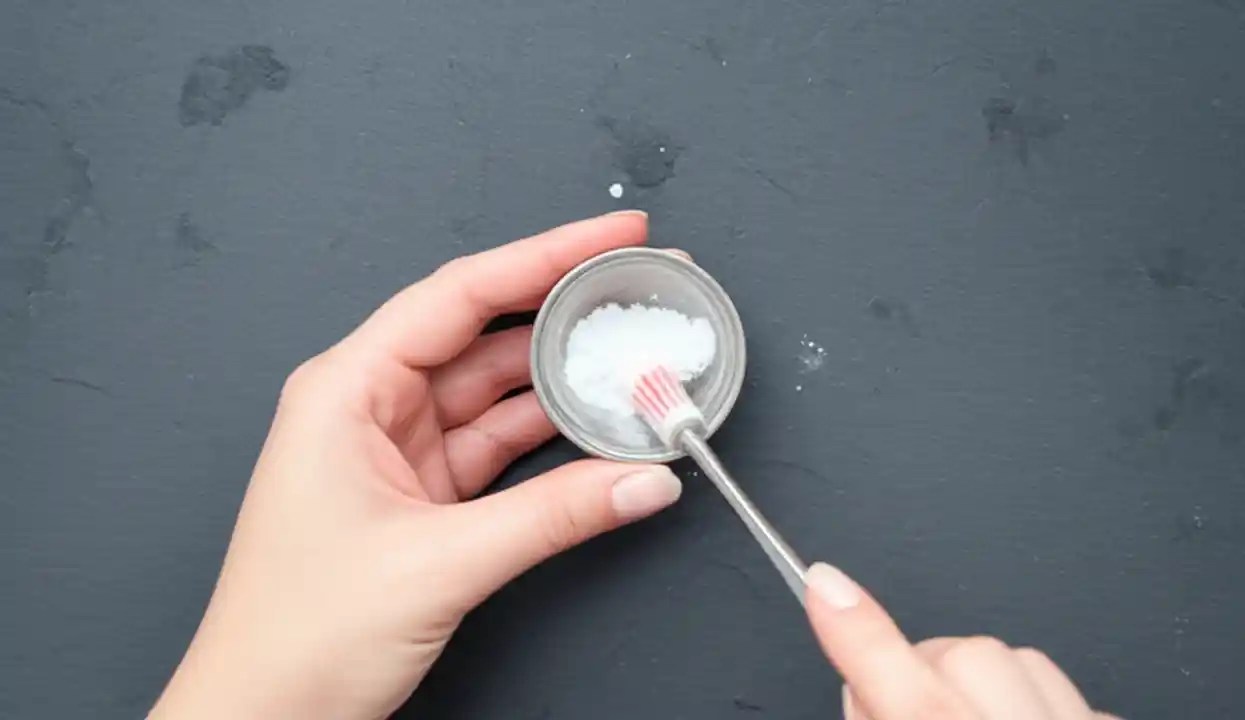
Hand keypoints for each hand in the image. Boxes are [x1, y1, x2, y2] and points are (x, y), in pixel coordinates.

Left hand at [150, 211, 685, 719]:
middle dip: (561, 310)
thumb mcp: (438, 563)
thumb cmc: (297, 635)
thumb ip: (554, 515)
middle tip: (632, 286)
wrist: (261, 717)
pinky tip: (599, 426)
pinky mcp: (422, 497)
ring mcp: (398, 451)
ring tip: (631, 353)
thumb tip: (643, 478)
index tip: (609, 236)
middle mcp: (369, 406)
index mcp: (346, 389)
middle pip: (483, 334)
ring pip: (497, 392)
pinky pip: (499, 446)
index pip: (459, 294)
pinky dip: (551, 438)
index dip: (543, 256)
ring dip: (563, 378)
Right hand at [804, 563, 1119, 719]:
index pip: (901, 687)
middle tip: (905, 712)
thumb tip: (862, 678)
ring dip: (987, 686)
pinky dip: (1039, 707)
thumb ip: (874, 712)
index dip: (855, 630)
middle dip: (927, 672)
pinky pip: (1064, 689)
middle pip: (962, 655)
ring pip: (1019, 661)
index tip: (821, 582)